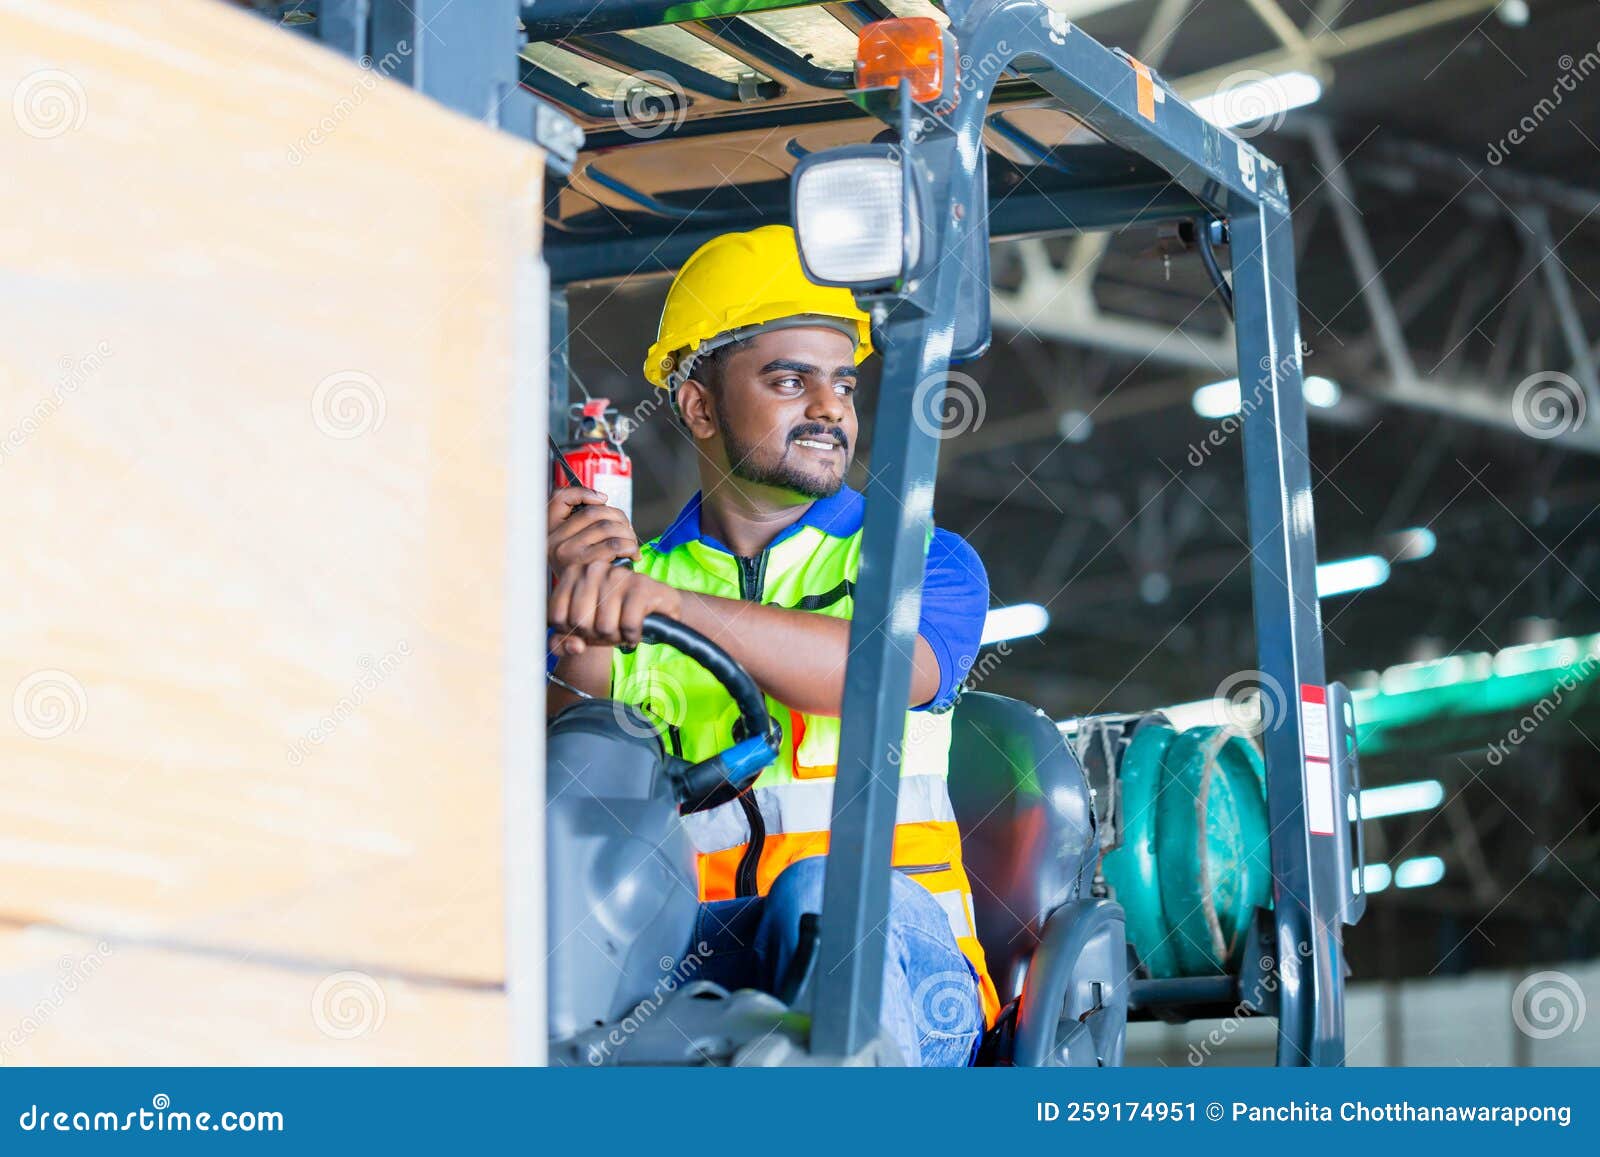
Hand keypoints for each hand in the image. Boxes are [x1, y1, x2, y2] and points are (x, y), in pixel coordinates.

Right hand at [548, 485, 639, 571]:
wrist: (583, 607)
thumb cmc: (586, 572)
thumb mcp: (571, 544)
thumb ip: (578, 518)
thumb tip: (602, 498)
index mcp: (547, 530)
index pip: (560, 498)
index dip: (585, 492)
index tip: (603, 498)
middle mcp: (552, 541)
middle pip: (595, 512)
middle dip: (619, 517)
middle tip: (628, 530)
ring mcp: (566, 553)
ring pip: (608, 526)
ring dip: (628, 533)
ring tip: (632, 544)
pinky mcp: (584, 566)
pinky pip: (614, 545)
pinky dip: (631, 546)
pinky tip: (634, 554)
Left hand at [549, 562, 682, 654]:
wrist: (656, 608)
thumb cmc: (615, 616)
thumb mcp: (582, 632)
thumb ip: (562, 643)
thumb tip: (574, 646)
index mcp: (572, 573)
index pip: (556, 616)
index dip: (571, 632)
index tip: (586, 627)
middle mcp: (593, 568)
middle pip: (580, 622)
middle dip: (595, 635)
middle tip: (608, 630)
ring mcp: (618, 575)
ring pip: (604, 625)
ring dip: (616, 637)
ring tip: (622, 629)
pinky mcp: (641, 585)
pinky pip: (628, 624)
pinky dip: (632, 636)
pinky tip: (635, 632)